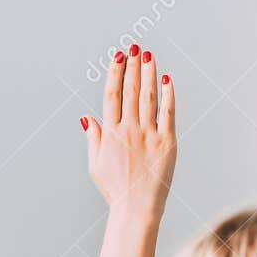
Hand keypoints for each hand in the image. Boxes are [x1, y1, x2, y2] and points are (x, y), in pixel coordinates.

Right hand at [81, 45, 175, 256]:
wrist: (136, 208)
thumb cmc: (115, 190)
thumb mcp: (96, 165)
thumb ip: (94, 138)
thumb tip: (88, 117)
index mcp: (110, 134)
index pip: (112, 95)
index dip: (115, 73)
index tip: (118, 57)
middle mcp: (129, 130)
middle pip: (131, 91)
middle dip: (132, 66)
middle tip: (135, 47)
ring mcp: (149, 135)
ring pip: (149, 97)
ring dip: (148, 74)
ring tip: (148, 56)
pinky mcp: (167, 142)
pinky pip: (168, 113)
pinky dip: (168, 95)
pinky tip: (167, 80)